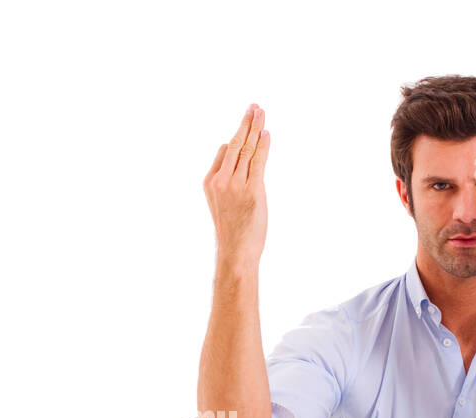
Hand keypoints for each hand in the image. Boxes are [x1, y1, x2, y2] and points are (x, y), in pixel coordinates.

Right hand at [203, 103, 269, 262]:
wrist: (235, 253)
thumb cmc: (232, 233)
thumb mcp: (222, 205)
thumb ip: (228, 183)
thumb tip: (237, 164)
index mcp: (210, 182)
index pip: (224, 153)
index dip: (236, 139)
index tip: (247, 125)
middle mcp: (221, 180)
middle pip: (234, 144)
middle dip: (245, 123)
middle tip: (254, 107)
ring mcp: (236, 184)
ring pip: (246, 149)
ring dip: (255, 128)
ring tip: (261, 112)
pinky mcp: (253, 190)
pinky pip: (257, 161)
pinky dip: (262, 145)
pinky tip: (266, 133)